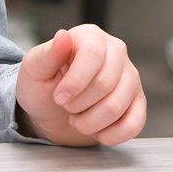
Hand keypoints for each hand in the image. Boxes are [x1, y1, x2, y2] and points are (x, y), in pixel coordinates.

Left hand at [15, 26, 144, 145]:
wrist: (53, 111)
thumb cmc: (45, 86)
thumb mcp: (34, 68)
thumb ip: (48, 54)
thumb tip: (62, 36)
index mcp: (91, 37)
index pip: (93, 54)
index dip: (76, 81)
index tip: (60, 97)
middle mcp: (116, 53)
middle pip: (105, 83)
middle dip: (78, 104)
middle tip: (66, 106)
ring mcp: (130, 78)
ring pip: (117, 107)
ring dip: (90, 122)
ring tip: (78, 117)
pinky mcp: (137, 102)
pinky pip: (134, 124)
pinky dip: (110, 135)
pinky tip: (96, 130)